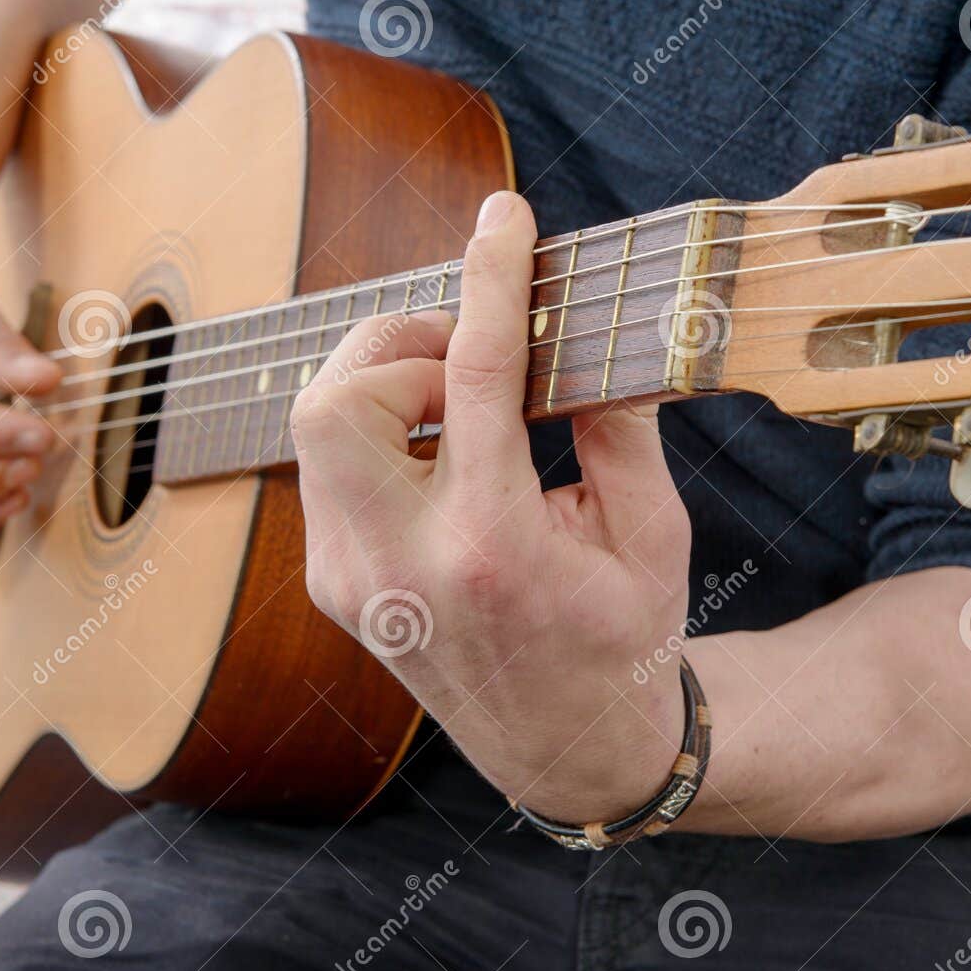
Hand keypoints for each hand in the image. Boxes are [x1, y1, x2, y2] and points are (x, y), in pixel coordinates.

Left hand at [293, 192, 692, 822]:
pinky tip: (440, 449)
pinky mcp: (336, 585)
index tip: (504, 217)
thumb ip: (617, 424)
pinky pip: (330, 471)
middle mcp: (399, 569)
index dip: (489, 280)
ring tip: (458, 400)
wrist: (566, 752)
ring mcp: (352, 583)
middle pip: (339, 399)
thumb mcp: (652, 533)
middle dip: (398, 342)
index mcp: (492, 552)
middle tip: (467, 348)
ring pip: (318, 428)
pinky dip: (379, 433)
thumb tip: (587, 328)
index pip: (472, 380)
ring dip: (384, 384)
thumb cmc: (623, 642)